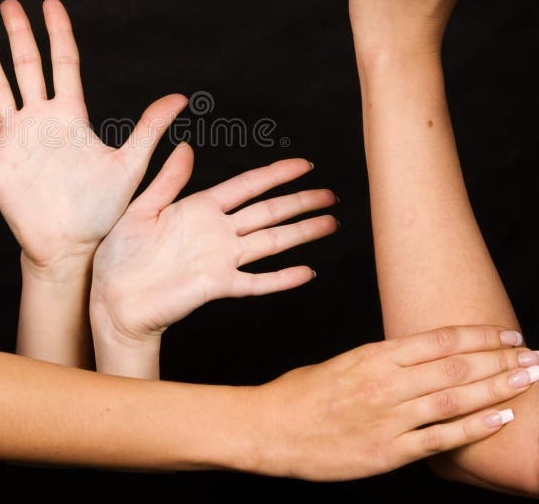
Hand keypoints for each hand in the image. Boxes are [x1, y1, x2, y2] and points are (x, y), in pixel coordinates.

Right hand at [0, 0, 186, 281]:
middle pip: (27, 67)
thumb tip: (181, 97)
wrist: (71, 247)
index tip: (50, 3)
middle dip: (18, 35)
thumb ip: (150, 129)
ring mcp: (16, 139)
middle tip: (9, 4)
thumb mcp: (129, 165)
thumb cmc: (102, 210)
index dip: (57, 32)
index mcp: (71, 116)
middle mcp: (42, 121)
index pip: (63, 63)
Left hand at [90, 148, 336, 376]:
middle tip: (331, 194)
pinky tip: (305, 272)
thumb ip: (169, 180)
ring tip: (329, 223)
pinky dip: (281, 279)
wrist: (113, 297)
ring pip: (270, 242)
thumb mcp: (142, 208)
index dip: (276, 175)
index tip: (303, 165)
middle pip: (268, 212)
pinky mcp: (217, 286)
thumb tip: (186, 147)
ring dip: (301, 233)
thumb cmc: (120, 254)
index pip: (247, 186)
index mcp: (199, 208)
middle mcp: (216, 232)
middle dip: (300, 202)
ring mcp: (220, 260)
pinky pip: (255, 282)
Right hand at [253, 326, 538, 480]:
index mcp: (372, 355)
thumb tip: (413, 363)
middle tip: (533, 354)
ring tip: (529, 378)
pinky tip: (501, 418)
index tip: (505, 331)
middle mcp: (386, 382)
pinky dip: (475, 427)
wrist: (269, 427)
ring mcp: (389, 417)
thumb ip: (378, 365)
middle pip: (456, 366)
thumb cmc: (299, 394)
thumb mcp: (339, 365)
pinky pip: (441, 439)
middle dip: (500, 358)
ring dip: (498, 387)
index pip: (437, 340)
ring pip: (455, 398)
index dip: (477, 335)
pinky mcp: (388, 451)